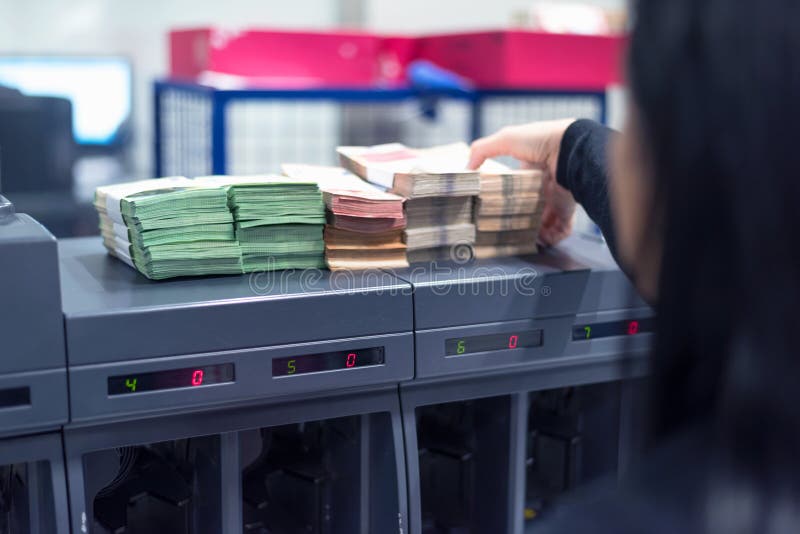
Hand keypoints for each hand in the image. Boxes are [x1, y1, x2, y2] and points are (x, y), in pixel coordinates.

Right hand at [468, 119, 576, 245]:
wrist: (570, 147)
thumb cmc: (540, 139)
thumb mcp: (505, 139)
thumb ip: (481, 150)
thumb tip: (466, 169)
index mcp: (530, 171)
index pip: (517, 190)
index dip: (506, 201)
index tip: (494, 211)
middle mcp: (544, 187)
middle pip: (530, 210)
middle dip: (519, 221)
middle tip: (506, 230)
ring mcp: (556, 199)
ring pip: (545, 223)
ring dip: (535, 233)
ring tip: (522, 240)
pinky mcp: (567, 209)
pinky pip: (562, 229)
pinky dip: (553, 237)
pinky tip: (540, 241)